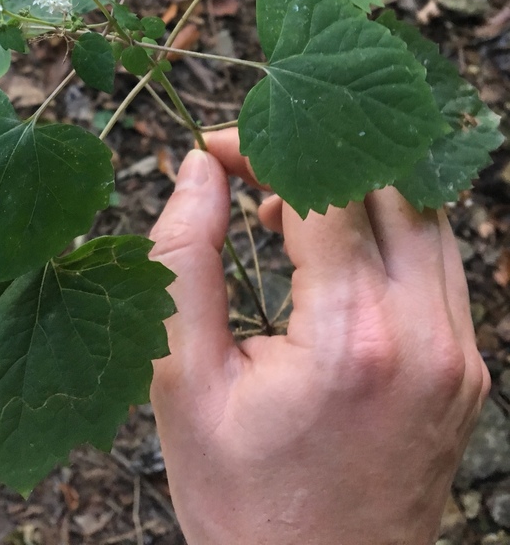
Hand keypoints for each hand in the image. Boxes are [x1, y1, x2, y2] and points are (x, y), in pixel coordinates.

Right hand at [148, 129, 488, 544]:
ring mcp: (458, 353)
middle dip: (311, 159)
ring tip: (284, 214)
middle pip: (385, 184)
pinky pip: (437, 260)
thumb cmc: (240, 498)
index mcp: (352, 336)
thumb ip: (186, 257)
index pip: (322, 190)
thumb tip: (200, 169)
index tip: (215, 150)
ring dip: (353, 193)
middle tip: (248, 172)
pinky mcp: (465, 367)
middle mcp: (425, 334)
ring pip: (423, 213)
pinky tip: (332, 256)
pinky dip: (386, 232)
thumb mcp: (183, 378)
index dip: (265, 149)